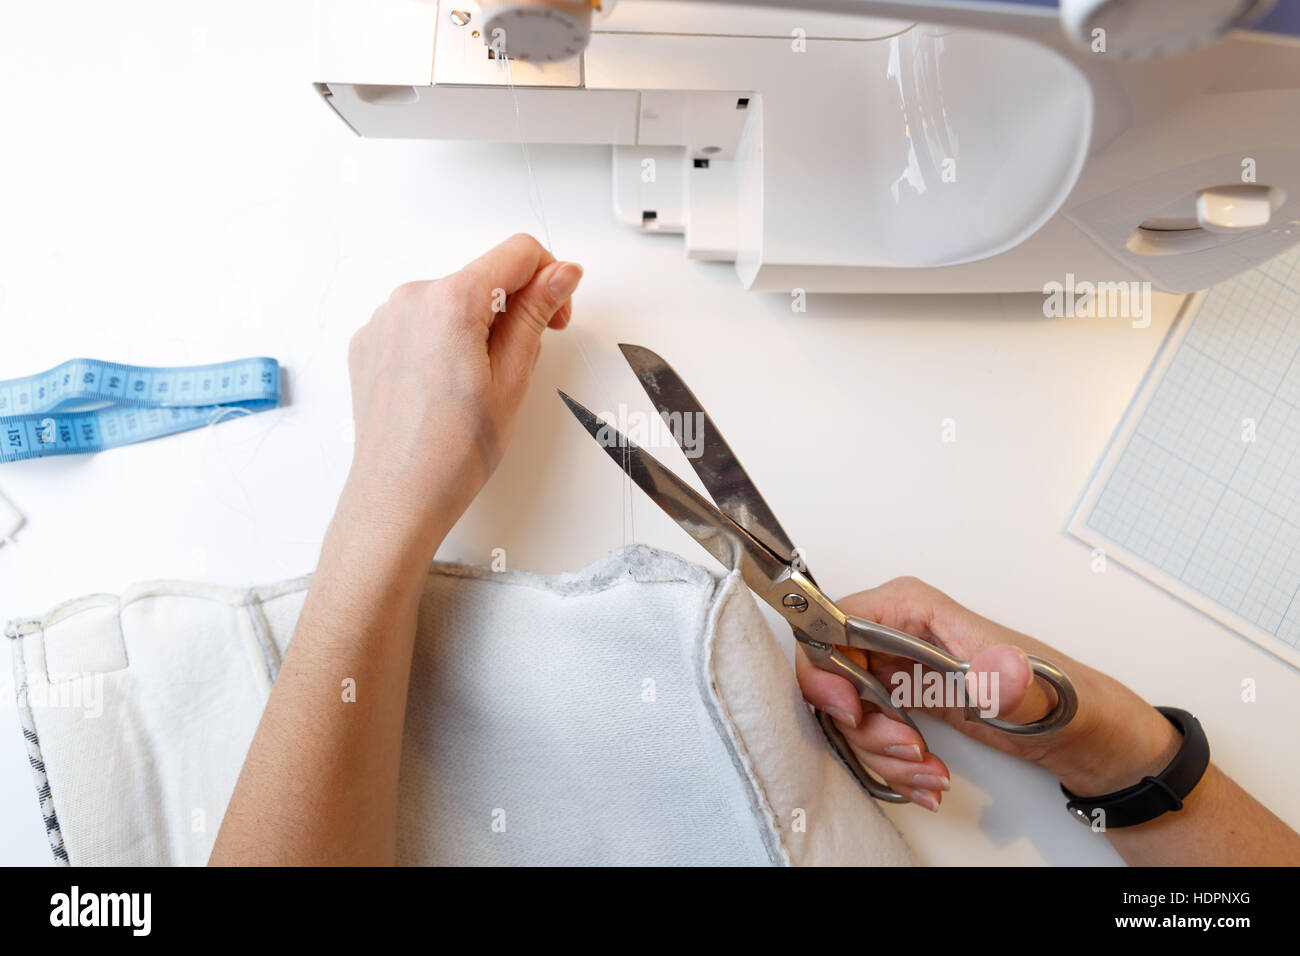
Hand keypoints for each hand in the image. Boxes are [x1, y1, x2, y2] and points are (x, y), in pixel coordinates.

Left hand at [341, 233, 581, 557]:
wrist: (398, 496)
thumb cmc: (454, 452)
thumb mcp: (513, 377)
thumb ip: (536, 312)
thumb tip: (561, 273)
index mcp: (451, 301)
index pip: (518, 252)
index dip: (550, 279)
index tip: (555, 315)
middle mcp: (410, 298)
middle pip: (482, 278)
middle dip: (511, 310)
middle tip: (517, 366)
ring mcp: (383, 320)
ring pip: (449, 303)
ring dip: (473, 328)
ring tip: (475, 386)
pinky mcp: (368, 343)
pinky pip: (417, 324)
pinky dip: (438, 343)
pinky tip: (443, 388)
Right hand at [797, 576, 1180, 811]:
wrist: (1086, 735)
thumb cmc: (1066, 698)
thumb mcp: (1039, 694)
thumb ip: (1010, 682)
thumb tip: (992, 670)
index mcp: (916, 610)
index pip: (833, 622)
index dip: (827, 669)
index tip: (853, 711)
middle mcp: (900, 633)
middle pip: (834, 674)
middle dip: (862, 726)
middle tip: (906, 747)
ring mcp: (899, 667)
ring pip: (849, 711)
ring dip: (882, 753)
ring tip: (928, 768)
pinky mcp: (905, 699)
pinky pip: (870, 732)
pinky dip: (893, 764)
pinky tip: (928, 775)